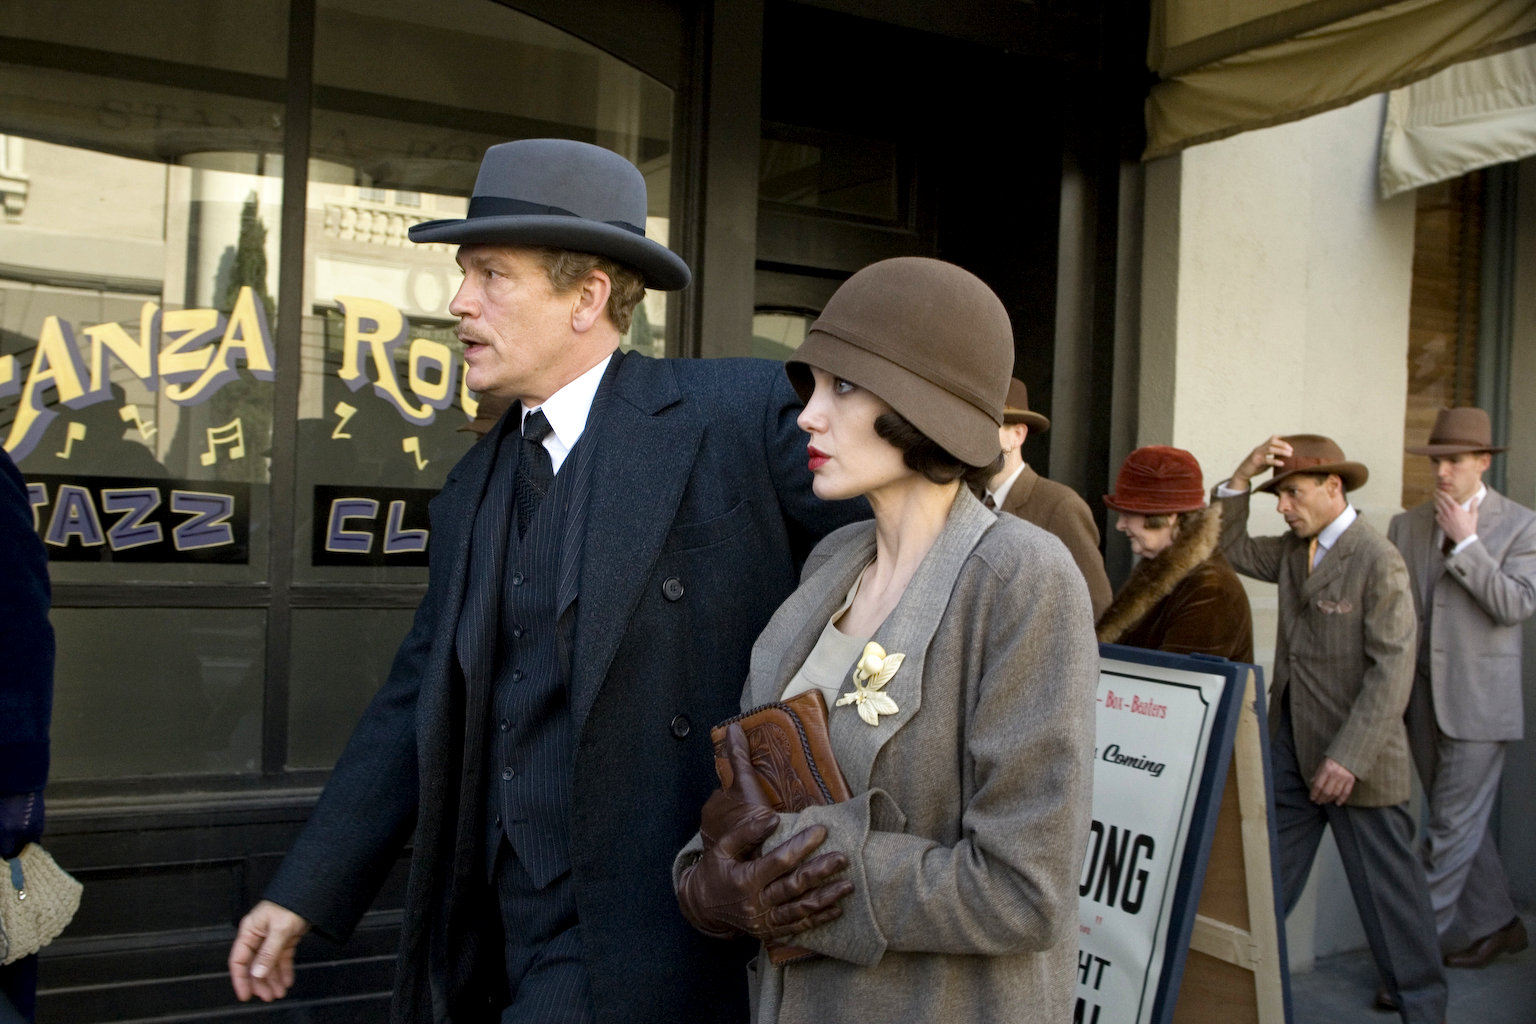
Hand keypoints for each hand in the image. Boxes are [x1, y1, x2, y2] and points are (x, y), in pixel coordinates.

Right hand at [229, 900, 309, 1001]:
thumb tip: (257, 972)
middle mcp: (258, 935)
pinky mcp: (285, 938)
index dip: (241, 978)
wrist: (310, 890)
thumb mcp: (279, 929)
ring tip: (279, 992)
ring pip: (268, 964)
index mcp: (250, 931)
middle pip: (254, 965)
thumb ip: (268, 952)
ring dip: (273, 979)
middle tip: (267, 996)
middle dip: (260, 982)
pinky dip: (284, 970)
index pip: (239, 959)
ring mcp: (271, 938)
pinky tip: (287, 980)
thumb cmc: (292, 901)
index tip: (245, 993)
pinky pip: (282, 958)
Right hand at [677, 725, 853, 940]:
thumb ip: (746, 832)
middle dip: (820, 871)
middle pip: (794, 886)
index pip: (779, 861)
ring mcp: (763, 921)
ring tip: (848, 885)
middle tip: (843, 858)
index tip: (822, 831)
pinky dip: (818, 919)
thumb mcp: (722, 847)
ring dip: (826, 898)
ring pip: (800, 910)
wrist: (702, 906)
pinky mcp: (769, 933)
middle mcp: (755, 903)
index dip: (801, 845)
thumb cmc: (715, 870)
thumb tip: (774, 819)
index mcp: (745, 879)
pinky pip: (797, 927)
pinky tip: (837, 910)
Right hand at [1231, 435, 1292, 490]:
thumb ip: (1273, 458)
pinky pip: (1266, 460)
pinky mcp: (1256, 461)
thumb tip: (1285, 459)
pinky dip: (1275, 461)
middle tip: (1292, 449)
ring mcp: (1257, 454)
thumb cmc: (1255, 467)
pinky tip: (1282, 463)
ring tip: (1290, 455)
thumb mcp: (1265, 461)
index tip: (1292, 441)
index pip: (1273, 438)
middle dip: (1283, 444)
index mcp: (1262, 447)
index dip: (1282, 438)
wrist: (1242, 473)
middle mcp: (1260, 448)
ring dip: (1281, 451)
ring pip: (1270, 449)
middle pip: (1272, 441)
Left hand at [1309, 757, 1355, 805]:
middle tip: (1318, 802)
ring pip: (1336, 793)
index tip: (1312, 798)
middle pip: (1326, 791)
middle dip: (1321, 798)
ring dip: (1329, 800)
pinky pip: (1346, 792)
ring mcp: (1344, 778)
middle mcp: (1335, 774)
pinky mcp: (1352, 780)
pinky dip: (1342, 799)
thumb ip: (1318, 773)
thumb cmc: (1334, 757)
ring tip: (1325, 802)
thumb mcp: (1323, 762)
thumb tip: (1312, 782)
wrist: (1350, 752)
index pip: (1318, 785)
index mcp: (1326, 769)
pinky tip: (1338, 803)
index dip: (1314, 793)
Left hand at [1433, 489, 1477, 546]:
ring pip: (1437, 507)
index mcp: (1455, 508)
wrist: (1463, 537)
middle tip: (1435, 492)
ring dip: (1436, 502)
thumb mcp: (1473, 515)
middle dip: (1437, 495)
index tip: (1438, 490)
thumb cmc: (1469, 526)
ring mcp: (1443, 517)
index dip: (1441, 493)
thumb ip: (1473, 505)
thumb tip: (1476, 498)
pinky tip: (1438, 511)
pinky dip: (1437, 512)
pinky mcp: (1441, 523)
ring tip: (1435, 499)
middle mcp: (1448, 511)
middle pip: (1440, 501)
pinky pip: (1436, 515)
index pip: (1446, 498)